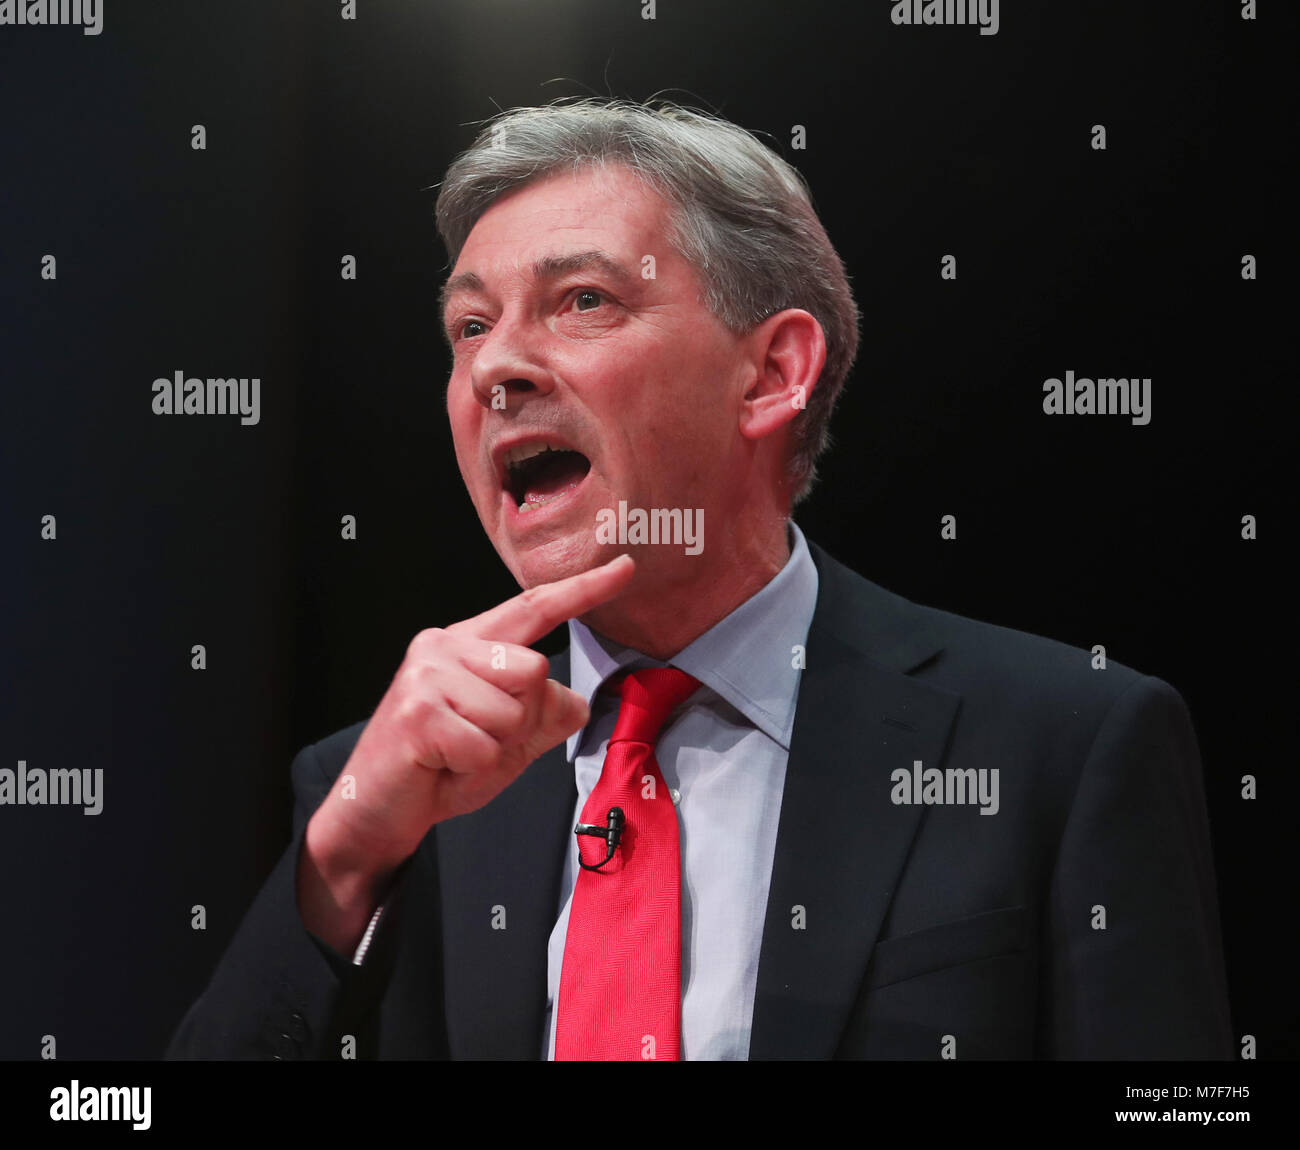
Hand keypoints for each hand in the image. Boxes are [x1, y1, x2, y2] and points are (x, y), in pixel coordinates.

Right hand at [298, 554, 634, 948]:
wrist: (377, 809)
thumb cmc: (441, 767)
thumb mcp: (510, 740)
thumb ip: (546, 715)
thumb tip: (575, 698)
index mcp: (470, 643)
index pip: (535, 608)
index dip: (583, 590)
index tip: (626, 567)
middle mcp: (446, 645)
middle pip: (535, 670)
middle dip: (522, 721)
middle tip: (479, 741)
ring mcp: (427, 675)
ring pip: (513, 711)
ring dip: (496, 748)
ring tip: (457, 753)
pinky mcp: (417, 711)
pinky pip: (486, 745)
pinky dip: (474, 768)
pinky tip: (443, 765)